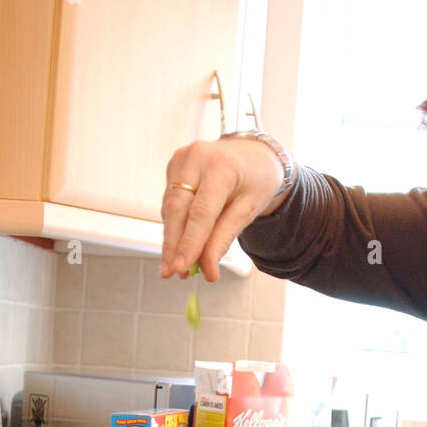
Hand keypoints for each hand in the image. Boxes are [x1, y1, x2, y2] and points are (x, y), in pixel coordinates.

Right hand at [159, 138, 287, 282]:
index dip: (189, 243)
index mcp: (221, 166)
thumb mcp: (248, 210)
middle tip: (170, 273)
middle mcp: (196, 158)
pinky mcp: (174, 165)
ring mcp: (182, 159)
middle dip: (172, 245)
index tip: (181, 268)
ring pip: (170, 207)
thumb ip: (225, 238)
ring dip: (170, 239)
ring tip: (174, 267)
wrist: (253, 154)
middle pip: (177, 209)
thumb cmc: (256, 180)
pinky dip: (174, 225)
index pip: (200, 212)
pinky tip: (178, 245)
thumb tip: (208, 269)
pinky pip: (170, 201)